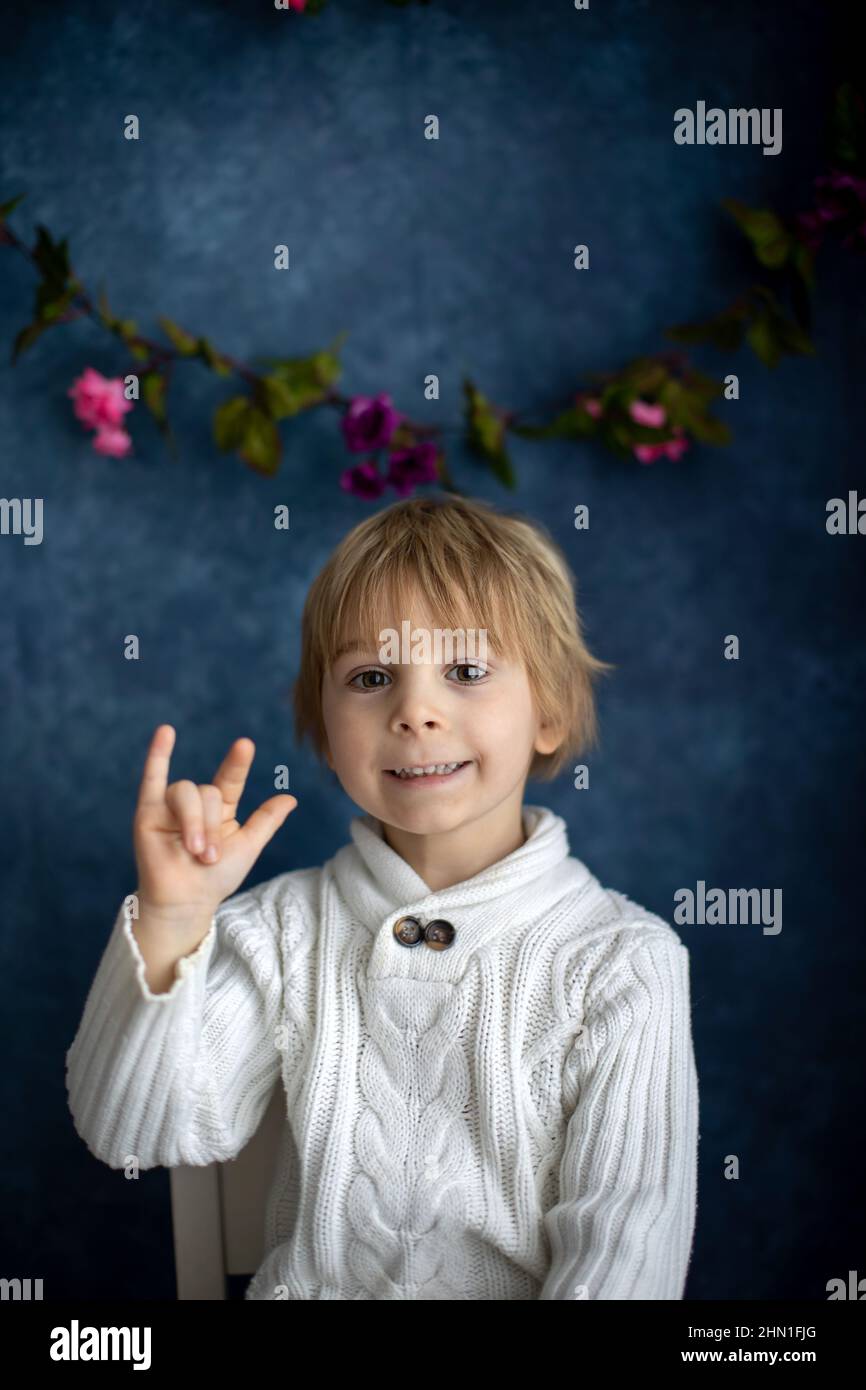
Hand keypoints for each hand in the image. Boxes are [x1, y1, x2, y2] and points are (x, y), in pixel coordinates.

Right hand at [132, 724, 296, 919]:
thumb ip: (266, 821)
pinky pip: (151, 779)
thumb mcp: (248, 847)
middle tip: (209, 857)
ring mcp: (170, 806)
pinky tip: (165, 732)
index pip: (230, 779)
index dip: (237, 763)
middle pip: (206, 792)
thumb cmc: (216, 879)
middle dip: (209, 826)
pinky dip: (157, 755)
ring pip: (185, 792)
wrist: (186, 903)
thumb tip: (291, 797)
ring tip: (194, 851)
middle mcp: (196, 804)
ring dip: (193, 822)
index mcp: (220, 809)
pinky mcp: (147, 813)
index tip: (245, 745)